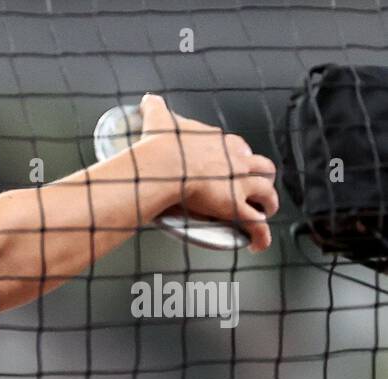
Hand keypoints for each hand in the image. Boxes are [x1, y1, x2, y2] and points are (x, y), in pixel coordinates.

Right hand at [138, 93, 279, 251]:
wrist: (163, 166)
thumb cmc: (162, 147)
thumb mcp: (159, 120)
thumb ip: (155, 108)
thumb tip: (147, 100)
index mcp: (221, 142)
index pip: (239, 148)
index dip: (239, 157)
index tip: (233, 163)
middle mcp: (237, 162)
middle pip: (262, 168)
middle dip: (261, 178)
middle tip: (255, 187)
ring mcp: (239, 186)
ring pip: (266, 194)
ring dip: (267, 203)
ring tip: (263, 212)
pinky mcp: (235, 208)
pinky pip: (256, 225)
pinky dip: (261, 236)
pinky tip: (259, 244)